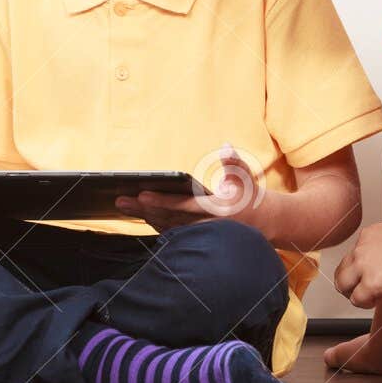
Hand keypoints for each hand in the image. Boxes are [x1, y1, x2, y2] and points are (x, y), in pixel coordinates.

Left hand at [114, 143, 261, 231]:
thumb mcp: (244, 176)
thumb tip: (226, 146)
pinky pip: (171, 230)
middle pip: (168, 217)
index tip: (142, 194)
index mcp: (215, 209)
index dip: (161, 200)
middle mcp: (204, 225)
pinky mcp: (196, 236)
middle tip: (120, 201)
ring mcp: (199, 233)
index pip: (182, 205)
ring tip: (124, 206)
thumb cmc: (249, 195)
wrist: (261, 222)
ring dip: (144, 216)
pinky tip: (139, 215)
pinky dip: (154, 222)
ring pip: (166, 226)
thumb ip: (233, 162)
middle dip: (143, 209)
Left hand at [333, 217, 381, 308]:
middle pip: (341, 270)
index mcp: (369, 235)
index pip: (354, 254)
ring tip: (367, 299)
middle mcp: (361, 249)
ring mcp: (362, 265)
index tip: (370, 275)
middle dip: (348, 283)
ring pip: (342, 285)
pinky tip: (376, 302)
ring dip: (353, 293)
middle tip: (360, 291)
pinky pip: (357, 299)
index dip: (360, 268)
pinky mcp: (370, 283)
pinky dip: (365, 303)